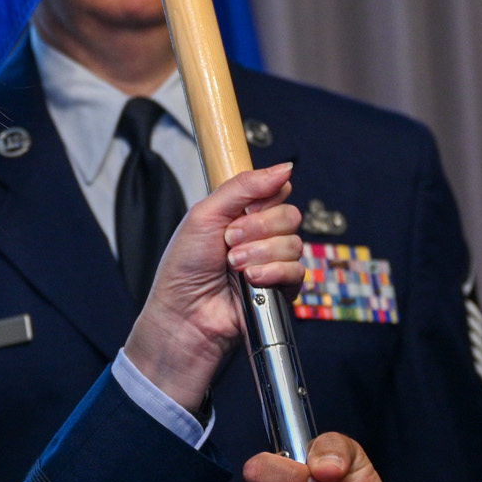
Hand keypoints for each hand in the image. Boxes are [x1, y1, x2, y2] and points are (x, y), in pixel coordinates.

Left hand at [124, 163, 299, 412]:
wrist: (184, 313)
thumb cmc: (185, 268)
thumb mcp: (206, 214)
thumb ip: (244, 186)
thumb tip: (284, 168)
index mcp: (243, 215)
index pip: (277, 191)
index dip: (264, 198)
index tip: (243, 210)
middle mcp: (261, 237)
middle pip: (290, 215)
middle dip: (258, 228)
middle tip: (229, 241)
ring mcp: (273, 263)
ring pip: (294, 242)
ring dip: (260, 253)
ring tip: (234, 266)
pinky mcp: (282, 289)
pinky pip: (297, 270)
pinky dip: (273, 272)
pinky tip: (251, 280)